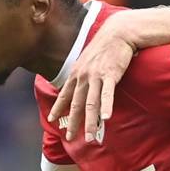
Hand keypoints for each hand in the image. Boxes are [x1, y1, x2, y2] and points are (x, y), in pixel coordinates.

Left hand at [47, 14, 135, 142]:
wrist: (118, 32)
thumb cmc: (105, 45)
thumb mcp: (87, 58)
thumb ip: (83, 71)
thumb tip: (80, 82)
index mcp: (77, 73)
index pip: (64, 94)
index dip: (58, 108)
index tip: (52, 120)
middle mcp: (84, 76)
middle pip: (77, 104)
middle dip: (73, 123)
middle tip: (70, 138)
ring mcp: (97, 76)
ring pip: (91, 104)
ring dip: (90, 122)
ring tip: (90, 138)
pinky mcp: (111, 75)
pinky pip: (108, 94)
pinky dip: (106, 107)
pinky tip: (106, 118)